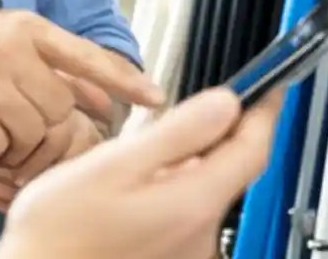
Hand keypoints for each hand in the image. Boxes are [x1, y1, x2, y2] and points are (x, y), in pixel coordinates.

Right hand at [0, 10, 161, 166]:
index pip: (87, 56)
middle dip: (47, 121)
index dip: (123, 80)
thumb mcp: (14, 38)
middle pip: (59, 105)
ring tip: (2, 127)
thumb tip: (103, 96)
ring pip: (32, 129)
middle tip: (24, 118)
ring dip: (20, 140)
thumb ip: (57, 63)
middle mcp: (11, 49)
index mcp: (30, 28)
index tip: (155, 98)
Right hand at [0, 88, 283, 258]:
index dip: (263, 110)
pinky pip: (180, 213)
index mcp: (193, 203)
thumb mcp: (113, 165)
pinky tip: (126, 190)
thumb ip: (175, 133)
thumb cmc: (60, 232)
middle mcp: (201, 235)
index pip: (252, 148)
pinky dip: (165, 190)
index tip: (268, 84)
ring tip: (135, 155)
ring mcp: (187, 253)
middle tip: (185, 110)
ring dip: (182, 165)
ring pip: (200, 191)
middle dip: (212, 135)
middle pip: (228, 170)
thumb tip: (224, 103)